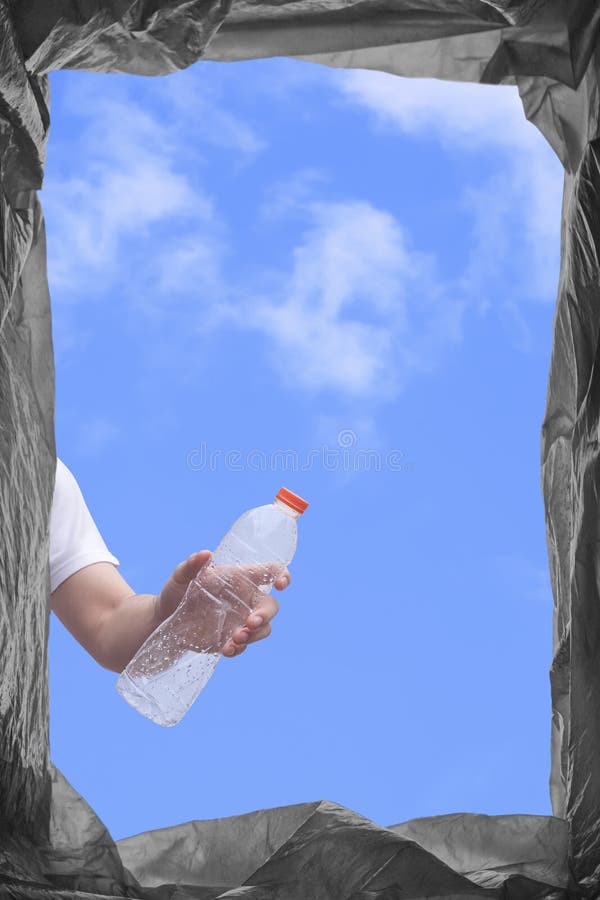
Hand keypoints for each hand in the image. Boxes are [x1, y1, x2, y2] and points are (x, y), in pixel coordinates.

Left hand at [157, 549, 290, 658]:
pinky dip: (239, 649)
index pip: (270, 571)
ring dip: (254, 635)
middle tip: (250, 623)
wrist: (163, 620)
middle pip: (270, 605)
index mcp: (239, 578)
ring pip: (263, 628)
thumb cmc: (176, 591)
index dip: (282, 575)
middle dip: (266, 615)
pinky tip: (226, 650)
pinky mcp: (231, 639)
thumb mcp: (180, 576)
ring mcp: (240, 620)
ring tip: (235, 640)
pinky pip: (245, 646)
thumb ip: (191, 565)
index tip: (281, 584)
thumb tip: (205, 554)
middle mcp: (244, 599)